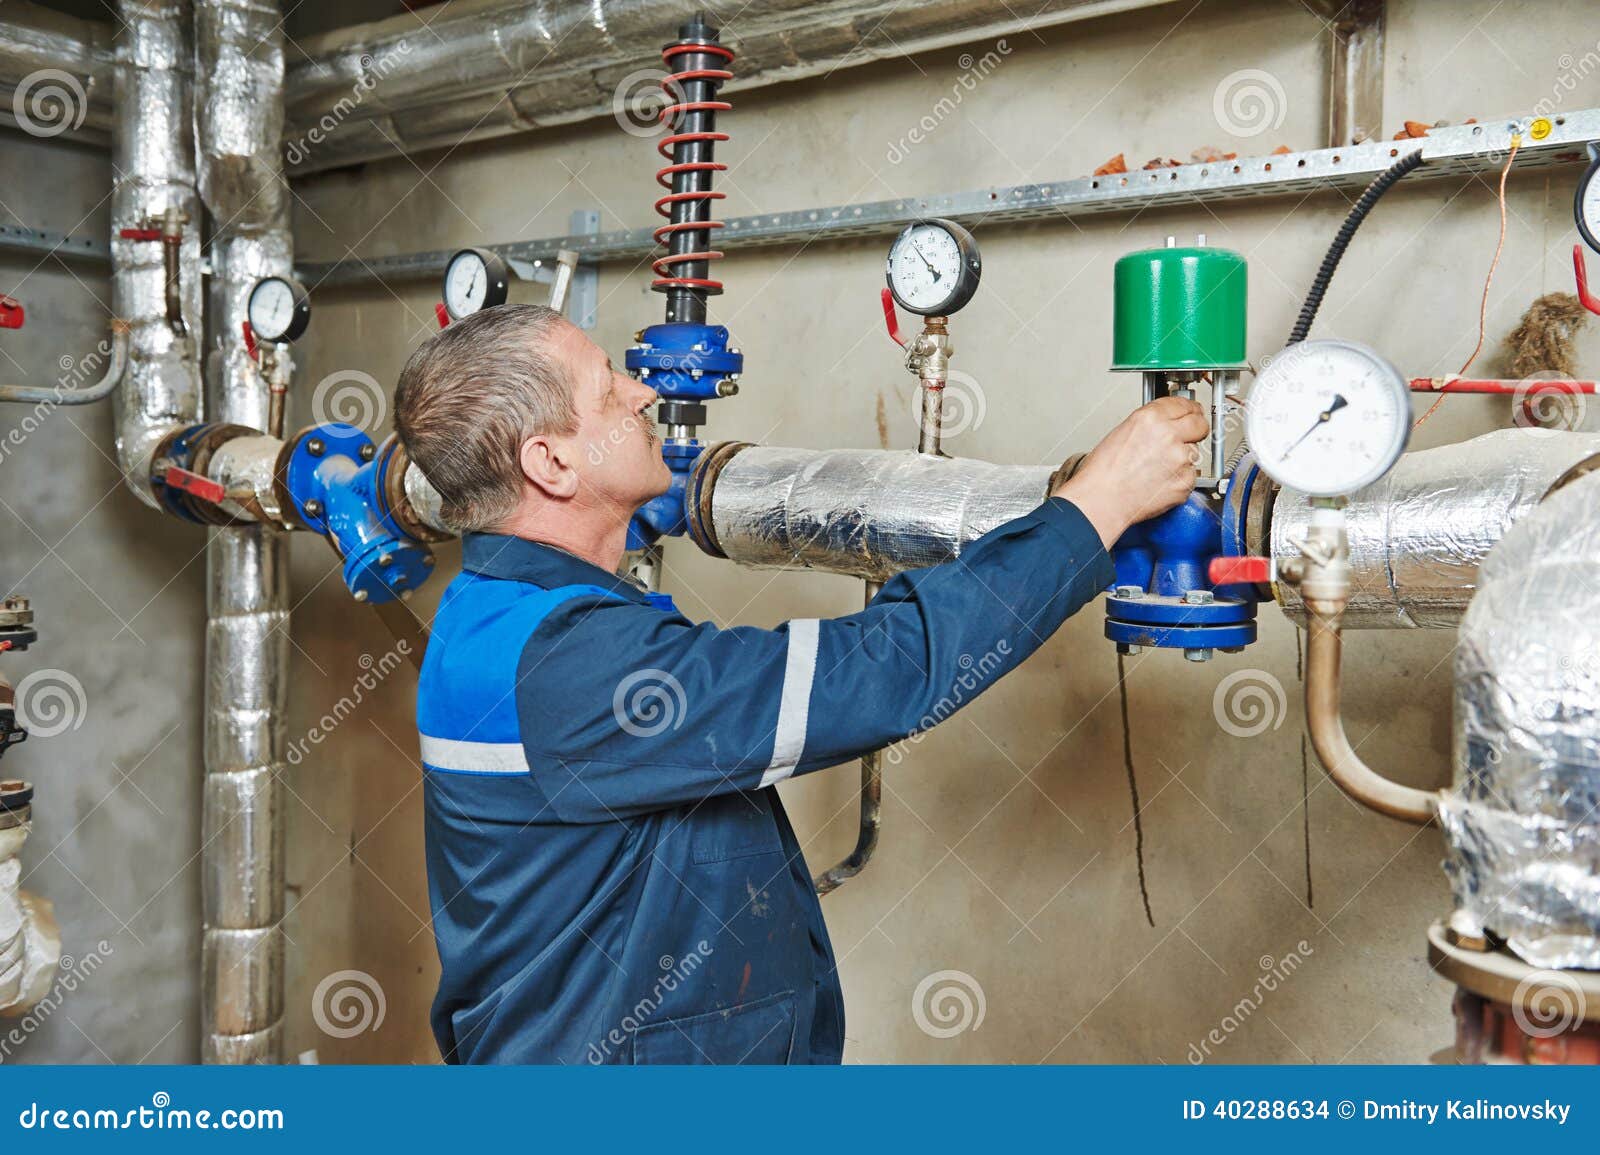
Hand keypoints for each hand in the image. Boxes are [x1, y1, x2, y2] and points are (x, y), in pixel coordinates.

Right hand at [1052, 396, 1206, 547]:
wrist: (1101, 500)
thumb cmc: (1103, 472)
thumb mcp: (1123, 432)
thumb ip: (1151, 424)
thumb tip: (1167, 422)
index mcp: (1150, 418)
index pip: (1183, 404)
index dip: (1190, 409)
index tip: (1193, 412)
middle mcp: (1168, 435)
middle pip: (1200, 424)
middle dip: (1197, 428)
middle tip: (1190, 435)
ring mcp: (1179, 459)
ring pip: (1194, 452)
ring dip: (1183, 457)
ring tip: (1158, 468)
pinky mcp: (1185, 481)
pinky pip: (1190, 476)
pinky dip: (1179, 479)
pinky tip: (1159, 481)